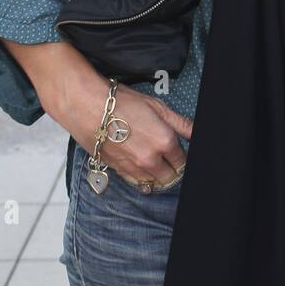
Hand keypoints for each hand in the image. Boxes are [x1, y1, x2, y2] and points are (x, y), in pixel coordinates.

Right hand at [49, 68, 192, 187]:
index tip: (178, 153)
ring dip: (157, 175)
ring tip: (154, 161)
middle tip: (168, 158)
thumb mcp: (157, 107)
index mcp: (165, 142)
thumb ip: (181, 124)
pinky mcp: (118, 171)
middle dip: (172, 170)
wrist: (87, 107)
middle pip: (170, 177)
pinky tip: (141, 167)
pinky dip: (142, 178)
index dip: (182, 157)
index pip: (183, 162)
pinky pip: (137, 183)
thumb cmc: (122, 103)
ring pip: (153, 183)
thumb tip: (197, 133)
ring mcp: (133, 168)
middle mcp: (151, 159)